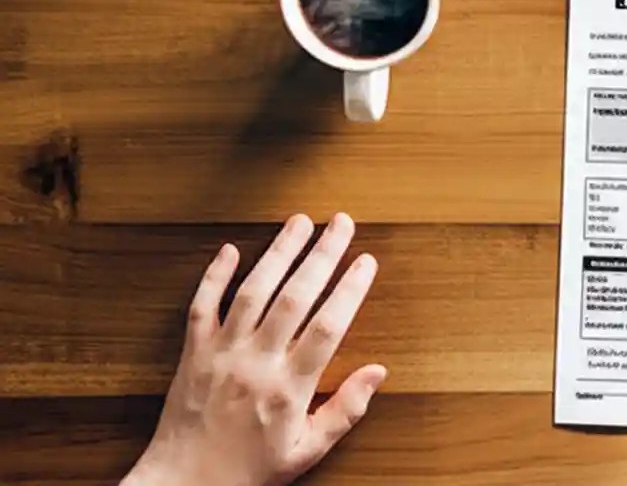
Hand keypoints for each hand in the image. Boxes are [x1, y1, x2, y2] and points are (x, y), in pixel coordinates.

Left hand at [124, 214, 384, 485]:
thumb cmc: (249, 472)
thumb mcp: (307, 452)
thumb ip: (345, 410)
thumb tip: (378, 372)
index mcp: (288, 388)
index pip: (328, 327)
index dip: (349, 289)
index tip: (366, 261)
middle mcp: (256, 363)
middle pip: (294, 297)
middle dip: (321, 255)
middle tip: (341, 222)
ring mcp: (221, 354)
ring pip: (252, 291)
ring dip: (277, 253)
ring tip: (300, 222)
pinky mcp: (191, 354)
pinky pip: (201, 306)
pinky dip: (213, 276)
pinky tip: (230, 250)